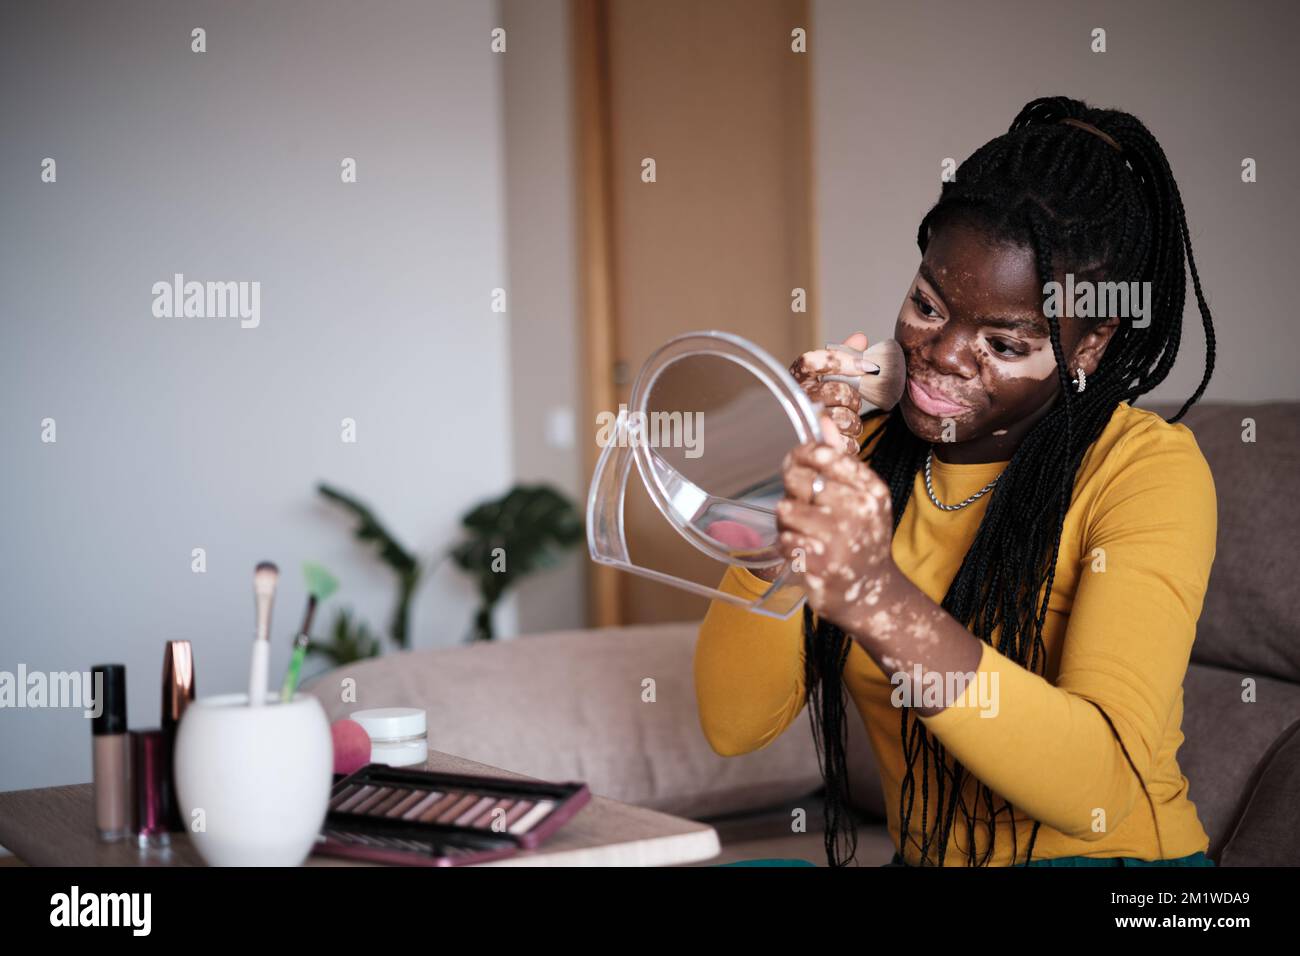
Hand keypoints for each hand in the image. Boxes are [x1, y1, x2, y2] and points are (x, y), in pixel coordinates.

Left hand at [776, 415, 899, 631]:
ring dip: (787, 523)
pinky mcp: (819, 564)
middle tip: (803, 508)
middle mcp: (859, 511)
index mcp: (870, 489)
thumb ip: (839, 458)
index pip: (822, 453)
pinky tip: (805, 553)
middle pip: (797, 480)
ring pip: (785, 510)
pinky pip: (784, 540)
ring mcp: (840, 539)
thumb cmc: (863, 541)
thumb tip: (820, 417)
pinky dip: (788, 547)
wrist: (873, 595)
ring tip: (805, 533)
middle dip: (792, 493)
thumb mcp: (862, 497)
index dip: (800, 455)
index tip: (796, 463)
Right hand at [789, 332, 874, 455]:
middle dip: (853, 398)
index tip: (868, 367)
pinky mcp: (816, 446)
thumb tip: (860, 338)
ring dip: (853, 421)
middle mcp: (798, 399)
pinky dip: (850, 440)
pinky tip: (843, 436)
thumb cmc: (818, 403)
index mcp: (798, 378)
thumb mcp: (827, 377)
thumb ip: (844, 356)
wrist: (801, 436)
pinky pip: (845, 441)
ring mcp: (805, 423)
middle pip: (838, 391)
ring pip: (844, 418)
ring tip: (847, 421)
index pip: (812, 361)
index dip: (842, 361)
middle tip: (851, 401)